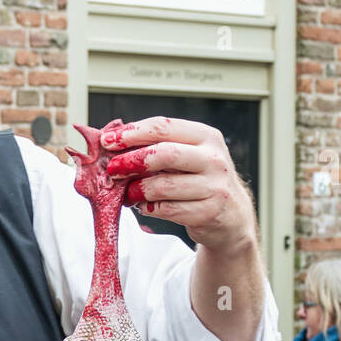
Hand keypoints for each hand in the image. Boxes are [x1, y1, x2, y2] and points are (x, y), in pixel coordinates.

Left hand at [100, 117, 256, 251]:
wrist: (232, 214)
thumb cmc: (201, 179)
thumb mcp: (188, 155)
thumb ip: (158, 147)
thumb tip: (114, 145)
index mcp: (206, 136)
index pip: (164, 127)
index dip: (132, 132)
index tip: (108, 140)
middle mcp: (213, 159)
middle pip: (164, 154)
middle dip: (132, 160)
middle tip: (112, 168)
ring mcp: (213, 187)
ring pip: (163, 186)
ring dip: (137, 190)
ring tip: (127, 192)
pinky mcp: (207, 212)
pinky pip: (167, 209)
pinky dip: (149, 208)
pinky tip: (144, 206)